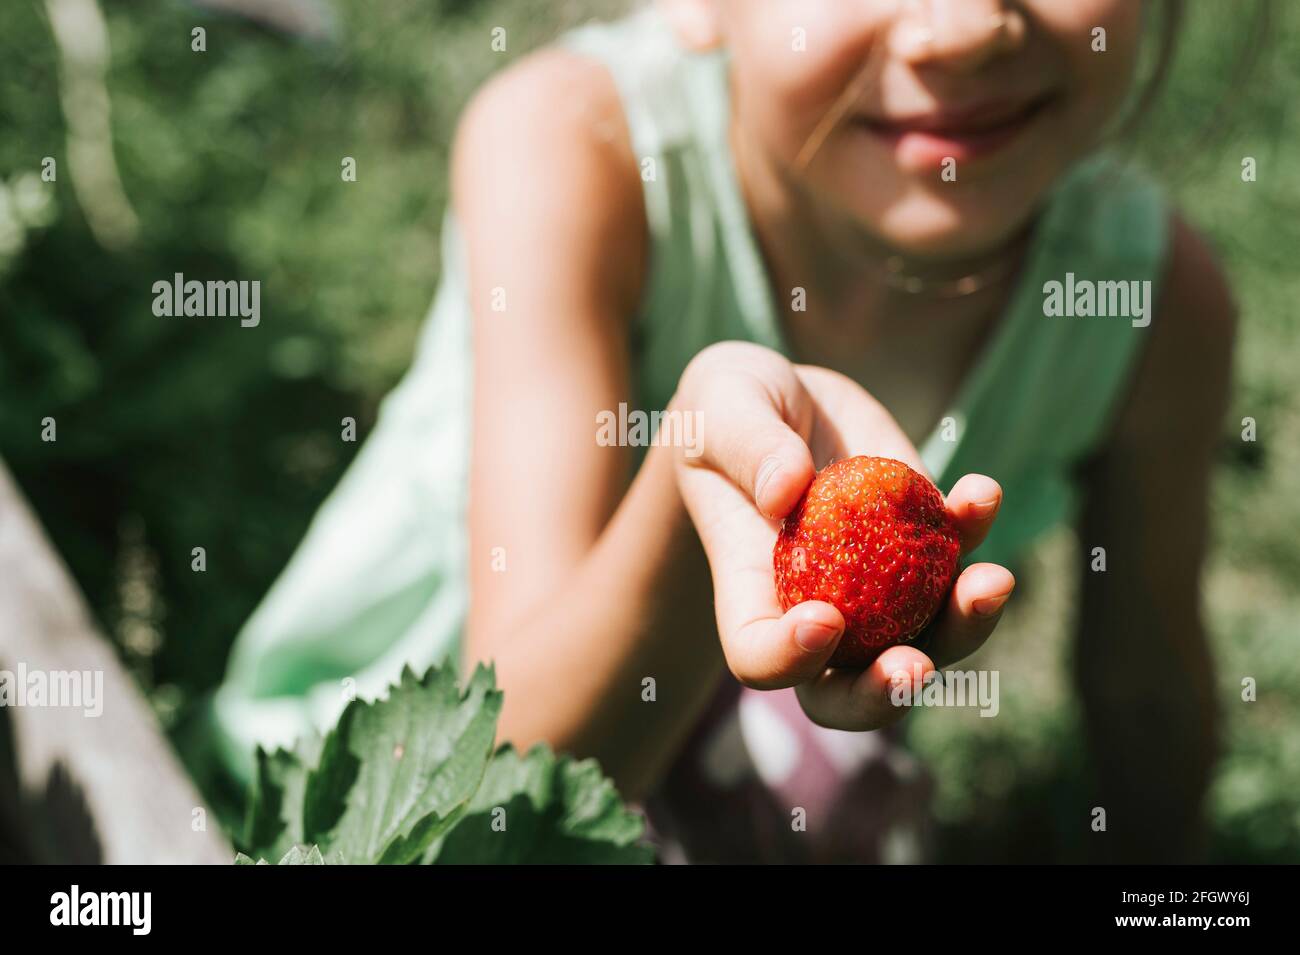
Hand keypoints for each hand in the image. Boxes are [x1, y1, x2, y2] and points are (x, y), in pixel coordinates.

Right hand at [672, 341, 1014, 730]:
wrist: (785, 397)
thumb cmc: (729, 410)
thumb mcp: (722, 408)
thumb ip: (747, 445)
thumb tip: (788, 490)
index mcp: (749, 591)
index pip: (758, 656)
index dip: (788, 660)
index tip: (823, 620)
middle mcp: (816, 606)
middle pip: (848, 687)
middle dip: (886, 692)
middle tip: (916, 665)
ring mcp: (876, 585)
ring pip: (927, 638)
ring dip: (965, 625)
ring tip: (993, 581)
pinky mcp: (921, 542)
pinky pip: (959, 557)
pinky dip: (977, 533)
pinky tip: (980, 493)